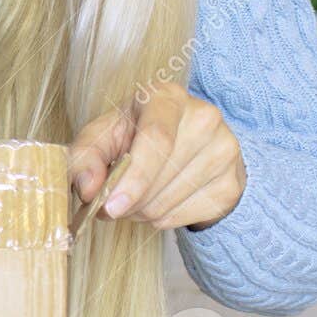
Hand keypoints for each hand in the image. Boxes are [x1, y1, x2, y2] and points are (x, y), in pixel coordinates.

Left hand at [69, 82, 245, 230]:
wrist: (185, 142)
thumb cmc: (134, 134)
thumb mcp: (103, 136)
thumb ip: (84, 157)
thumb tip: (88, 188)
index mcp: (167, 97)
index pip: (157, 139)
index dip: (132, 179)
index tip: (111, 207)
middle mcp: (203, 117)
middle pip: (158, 178)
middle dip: (126, 201)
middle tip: (112, 201)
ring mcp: (225, 150)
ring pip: (167, 204)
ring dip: (141, 212)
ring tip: (138, 195)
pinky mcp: (232, 183)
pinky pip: (184, 218)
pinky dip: (162, 218)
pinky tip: (161, 199)